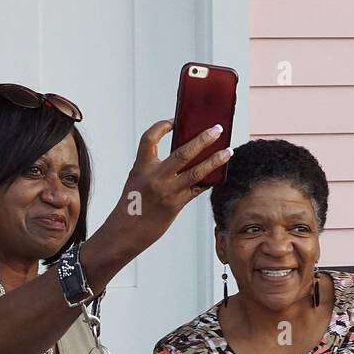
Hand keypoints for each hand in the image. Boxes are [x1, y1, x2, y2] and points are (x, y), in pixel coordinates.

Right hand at [94, 120, 231, 257]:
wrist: (126, 231)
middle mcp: (155, 177)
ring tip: (227, 152)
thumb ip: (153, 165)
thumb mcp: (136, 179)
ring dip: (214, 160)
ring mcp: (168, 191)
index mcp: (141, 167)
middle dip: (202, 139)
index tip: (174, 121)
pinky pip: (197, 189)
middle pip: (183, 153)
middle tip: (217, 130)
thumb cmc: (131, 205)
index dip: (162, 126)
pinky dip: (208, 180)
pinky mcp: (176, 205)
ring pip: (196, 171)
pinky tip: (218, 174)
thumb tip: (180, 153)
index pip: (150, 138)